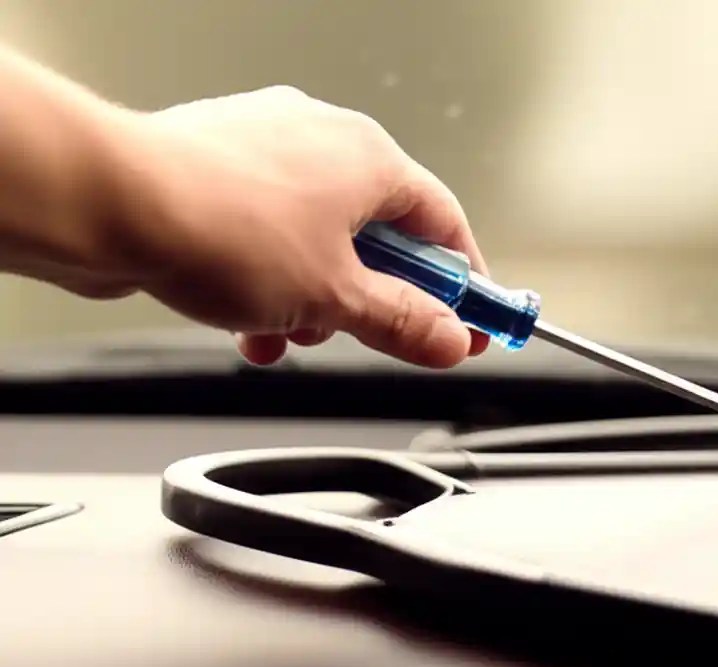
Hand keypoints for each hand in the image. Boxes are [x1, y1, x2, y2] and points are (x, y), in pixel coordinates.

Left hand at [118, 85, 488, 366]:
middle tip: (376, 339)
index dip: (464, 286)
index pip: (444, 226)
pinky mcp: (219, 166)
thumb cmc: (222, 228)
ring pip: (319, 239)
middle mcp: (323, 138)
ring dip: (317, 298)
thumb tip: (448, 339)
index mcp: (370, 157)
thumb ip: (402, 322)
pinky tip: (250, 321)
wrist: (107, 203)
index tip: (471, 326)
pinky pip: (269, 232)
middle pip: (380, 235)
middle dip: (375, 299)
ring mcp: (267, 147)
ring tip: (289, 333)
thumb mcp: (334, 298)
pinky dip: (270, 279)